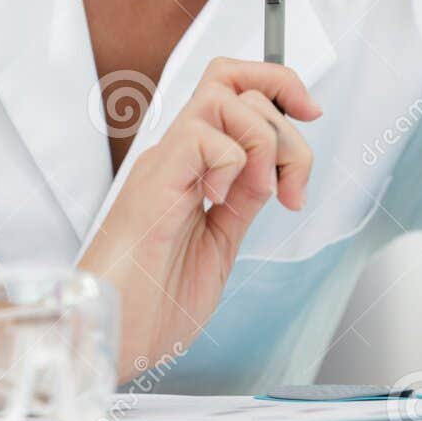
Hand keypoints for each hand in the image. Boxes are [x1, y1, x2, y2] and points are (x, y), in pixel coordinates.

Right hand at [76, 58, 319, 381]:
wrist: (110, 338)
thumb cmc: (148, 307)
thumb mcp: (219, 246)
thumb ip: (242, 204)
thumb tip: (274, 170)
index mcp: (190, 169)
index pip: (233, 90)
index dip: (278, 87)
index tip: (312, 114)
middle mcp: (176, 156)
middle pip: (235, 81)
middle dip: (287, 126)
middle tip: (292, 186)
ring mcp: (163, 164)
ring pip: (224, 96)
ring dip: (263, 141)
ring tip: (258, 194)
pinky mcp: (155, 181)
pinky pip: (204, 135)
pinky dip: (232, 163)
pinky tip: (218, 202)